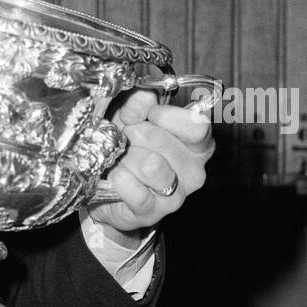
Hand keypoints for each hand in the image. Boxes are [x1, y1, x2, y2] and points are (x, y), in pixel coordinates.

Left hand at [89, 90, 215, 235]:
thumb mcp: (130, 120)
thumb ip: (138, 104)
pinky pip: (135, 191)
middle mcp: (195, 171)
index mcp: (198, 144)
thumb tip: (143, 94)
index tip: (148, 115)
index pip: (197, 125)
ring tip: (118, 161)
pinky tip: (115, 178)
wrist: (108, 192)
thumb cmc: (126, 151)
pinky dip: (119, 181)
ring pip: (150, 165)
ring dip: (124, 159)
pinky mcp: (154, 212)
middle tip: (124, 141)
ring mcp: (177, 195)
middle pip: (162, 141)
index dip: (167, 116)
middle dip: (134, 135)